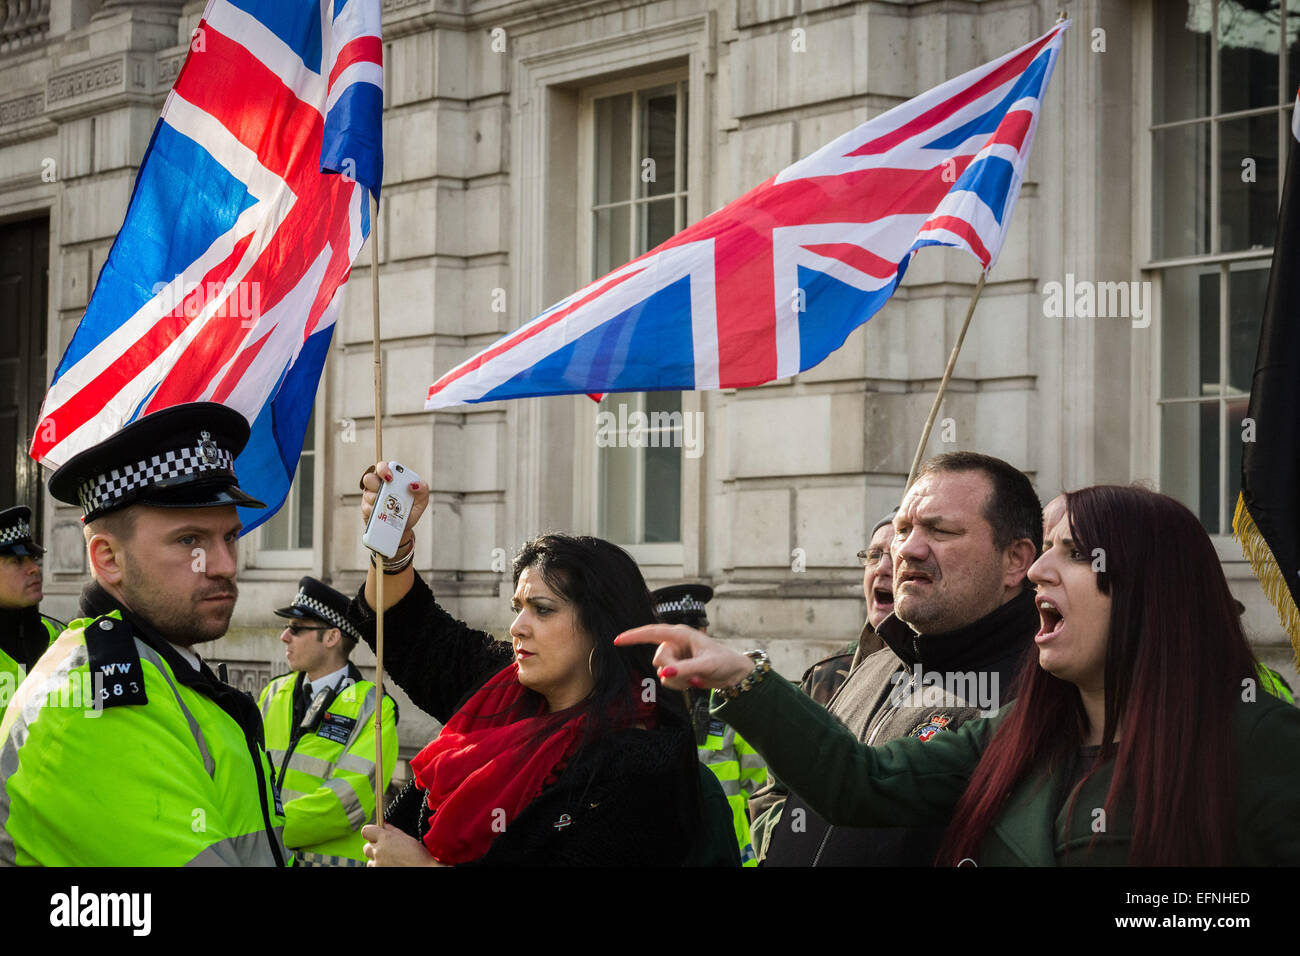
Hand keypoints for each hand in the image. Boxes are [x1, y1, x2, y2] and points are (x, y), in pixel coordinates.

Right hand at [360, 461, 429, 547]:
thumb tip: (415, 484)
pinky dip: (376, 513)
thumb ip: (423, 491)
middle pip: (369, 478)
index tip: (390, 477)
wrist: (401, 530)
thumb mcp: (420, 502)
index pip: (384, 467)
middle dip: (375, 483)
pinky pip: (367, 509)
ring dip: (378, 501)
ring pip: (368, 495)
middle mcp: (379, 485)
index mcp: (392, 479)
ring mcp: (370, 497)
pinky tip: (383, 516)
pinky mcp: (366, 509)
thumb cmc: (409, 512)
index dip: (384, 469)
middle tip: (384, 490)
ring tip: (389, 509)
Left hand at [361, 823, 445, 865]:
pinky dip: (379, 867)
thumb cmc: (418, 855)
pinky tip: (391, 865)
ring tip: (390, 860)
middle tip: (385, 849)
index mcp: (385, 838)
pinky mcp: (378, 872)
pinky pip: (374, 868)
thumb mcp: (407, 838)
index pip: (366, 831)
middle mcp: (378, 851)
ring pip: (369, 860)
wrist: (422, 870)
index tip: (376, 834)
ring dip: (376, 859)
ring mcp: (377, 864)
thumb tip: (384, 825)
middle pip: (366, 847)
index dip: (371, 832)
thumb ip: (393, 831)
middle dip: (374, 847)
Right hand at [614, 624, 755, 690]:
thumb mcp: (707, 665)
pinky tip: (693, 682)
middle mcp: (675, 644)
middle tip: (689, 675)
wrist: (734, 674)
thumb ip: (684, 669)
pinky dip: (679, 684)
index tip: (617, 640)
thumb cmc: (724, 662)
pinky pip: (667, 680)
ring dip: (676, 680)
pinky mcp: (677, 669)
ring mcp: (675, 657)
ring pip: (661, 672)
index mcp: (681, 634)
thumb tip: (664, 673)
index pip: (652, 632)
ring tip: (695, 679)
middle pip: (658, 658)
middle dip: (671, 670)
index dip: (634, 636)